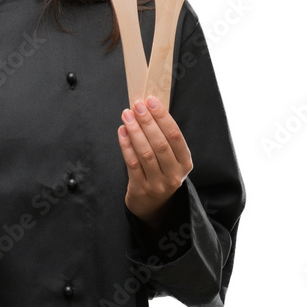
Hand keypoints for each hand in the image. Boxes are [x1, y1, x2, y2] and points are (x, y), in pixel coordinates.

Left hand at [118, 95, 192, 225]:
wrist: (153, 205)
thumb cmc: (160, 173)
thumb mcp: (170, 158)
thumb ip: (163, 137)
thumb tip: (148, 108)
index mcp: (185, 162)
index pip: (175, 136)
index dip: (163, 117)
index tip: (151, 101)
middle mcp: (174, 174)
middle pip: (160, 144)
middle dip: (147, 122)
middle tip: (137, 106)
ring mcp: (158, 184)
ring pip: (145, 153)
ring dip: (135, 131)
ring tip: (126, 115)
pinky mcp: (141, 189)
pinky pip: (132, 164)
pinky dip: (126, 146)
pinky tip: (122, 131)